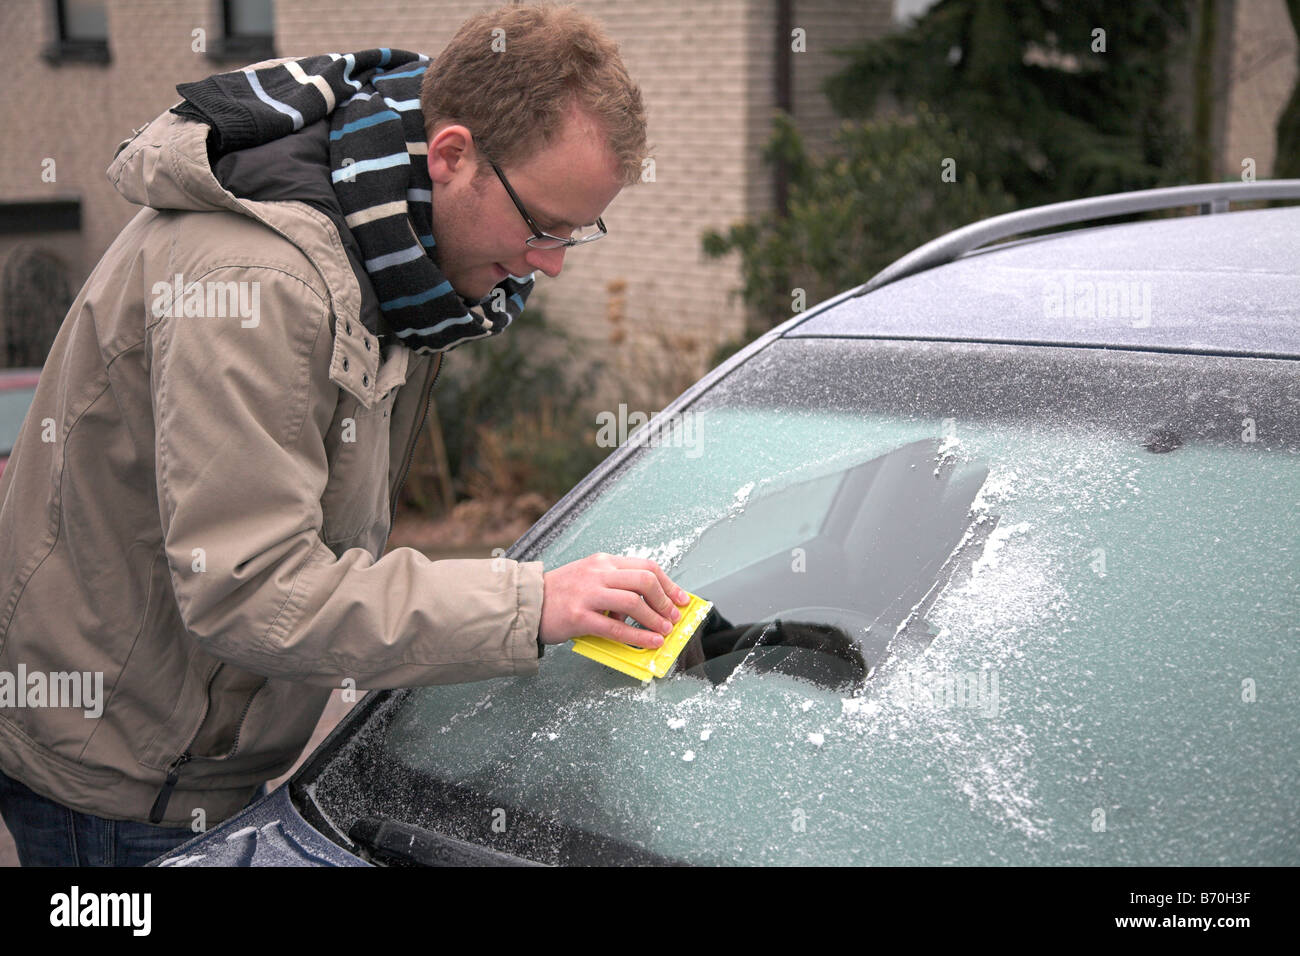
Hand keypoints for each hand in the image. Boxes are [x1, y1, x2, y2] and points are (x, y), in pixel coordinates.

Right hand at [538, 552, 689, 648]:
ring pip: (634, 602)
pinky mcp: (579, 616)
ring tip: (665, 632)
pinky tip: (650, 642)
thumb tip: (648, 605)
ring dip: (655, 619)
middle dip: (665, 600)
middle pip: (644, 580)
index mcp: (603, 561)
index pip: (646, 566)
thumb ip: (616, 585)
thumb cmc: (560, 594)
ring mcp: (588, 594)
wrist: (526, 603)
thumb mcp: (589, 578)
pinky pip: (616, 627)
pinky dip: (639, 636)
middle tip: (674, 617)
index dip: (669, 584)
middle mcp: (597, 573)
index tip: (680, 600)